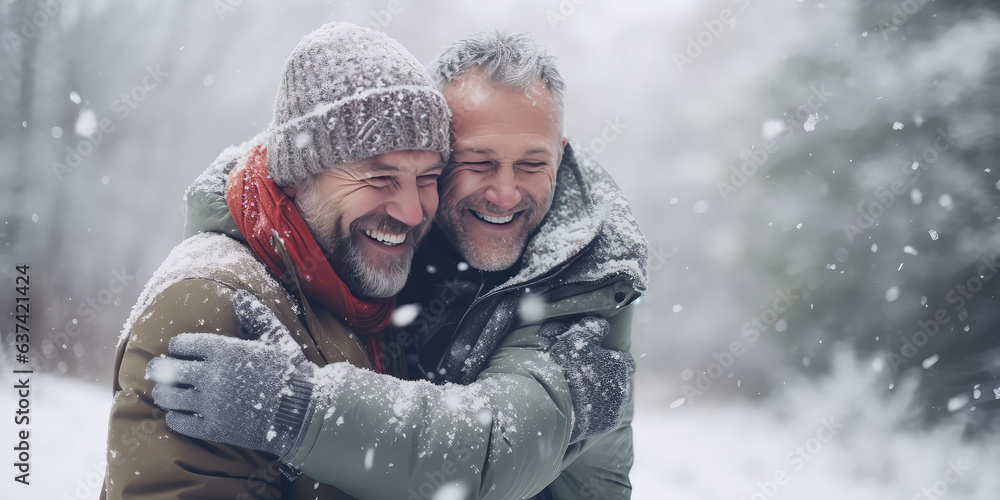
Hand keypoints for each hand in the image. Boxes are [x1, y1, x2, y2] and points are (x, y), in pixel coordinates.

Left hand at [147, 290, 315, 457]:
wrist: (302, 411)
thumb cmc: (290, 371)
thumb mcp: (276, 338)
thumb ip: (255, 316)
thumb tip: (240, 296)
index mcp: (224, 350)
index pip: (182, 344)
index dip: (178, 346)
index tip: (179, 350)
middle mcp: (212, 376)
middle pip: (168, 370)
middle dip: (159, 369)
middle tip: (155, 370)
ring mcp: (211, 404)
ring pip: (169, 397)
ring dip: (163, 393)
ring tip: (164, 393)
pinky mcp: (213, 428)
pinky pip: (179, 422)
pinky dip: (174, 417)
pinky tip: (178, 413)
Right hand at [539, 317, 635, 442]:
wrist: (553, 402)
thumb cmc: (564, 366)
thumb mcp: (575, 338)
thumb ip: (592, 328)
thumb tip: (603, 323)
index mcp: (620, 364)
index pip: (626, 361)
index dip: (613, 360)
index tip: (601, 361)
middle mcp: (623, 386)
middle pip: (621, 381)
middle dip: (611, 379)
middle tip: (592, 378)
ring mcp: (617, 407)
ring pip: (616, 398)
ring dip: (606, 395)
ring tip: (586, 395)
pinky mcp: (608, 423)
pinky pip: (607, 415)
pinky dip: (599, 411)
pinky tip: (584, 409)